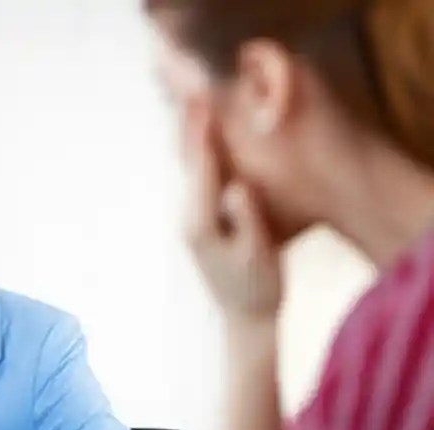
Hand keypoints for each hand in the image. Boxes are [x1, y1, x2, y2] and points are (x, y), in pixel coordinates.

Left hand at [183, 97, 283, 320]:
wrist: (245, 317)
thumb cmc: (259, 286)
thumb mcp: (260, 252)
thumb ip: (248, 218)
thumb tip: (236, 188)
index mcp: (201, 223)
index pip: (203, 169)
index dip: (204, 133)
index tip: (204, 103)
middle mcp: (189, 219)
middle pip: (190, 165)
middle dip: (191, 128)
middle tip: (191, 90)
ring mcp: (193, 221)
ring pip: (191, 171)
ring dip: (192, 138)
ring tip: (193, 104)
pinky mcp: (202, 223)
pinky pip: (199, 180)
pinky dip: (200, 155)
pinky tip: (203, 138)